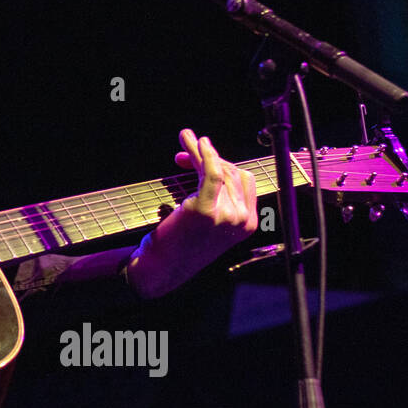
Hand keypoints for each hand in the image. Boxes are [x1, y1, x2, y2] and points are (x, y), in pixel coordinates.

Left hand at [127, 128, 258, 297]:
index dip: (225, 164)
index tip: (199, 160)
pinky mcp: (207, 210)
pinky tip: (195, 142)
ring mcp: (227, 215)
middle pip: (233, 172)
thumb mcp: (207, 224)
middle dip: (208, 159)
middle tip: (183, 155)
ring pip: (219, 170)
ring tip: (184, 138)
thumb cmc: (177, 245)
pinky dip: (204, 154)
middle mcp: (242, 220)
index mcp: (247, 224)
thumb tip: (205, 165)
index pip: (245, 181)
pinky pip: (212, 173)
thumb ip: (217, 200)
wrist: (160, 269)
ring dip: (200, 151)